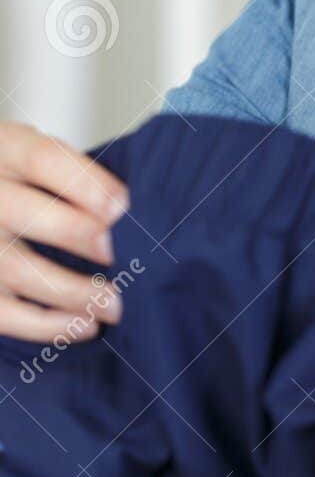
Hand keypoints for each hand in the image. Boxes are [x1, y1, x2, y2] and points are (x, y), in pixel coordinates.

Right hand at [0, 124, 127, 341]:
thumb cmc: (27, 182)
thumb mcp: (42, 159)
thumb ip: (79, 177)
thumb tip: (139, 215)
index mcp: (6, 151)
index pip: (44, 159)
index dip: (90, 185)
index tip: (127, 209)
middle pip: (29, 214)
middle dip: (80, 236)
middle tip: (121, 256)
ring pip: (18, 270)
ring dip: (75, 292)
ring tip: (116, 305)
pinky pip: (6, 314)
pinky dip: (49, 326)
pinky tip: (86, 325)